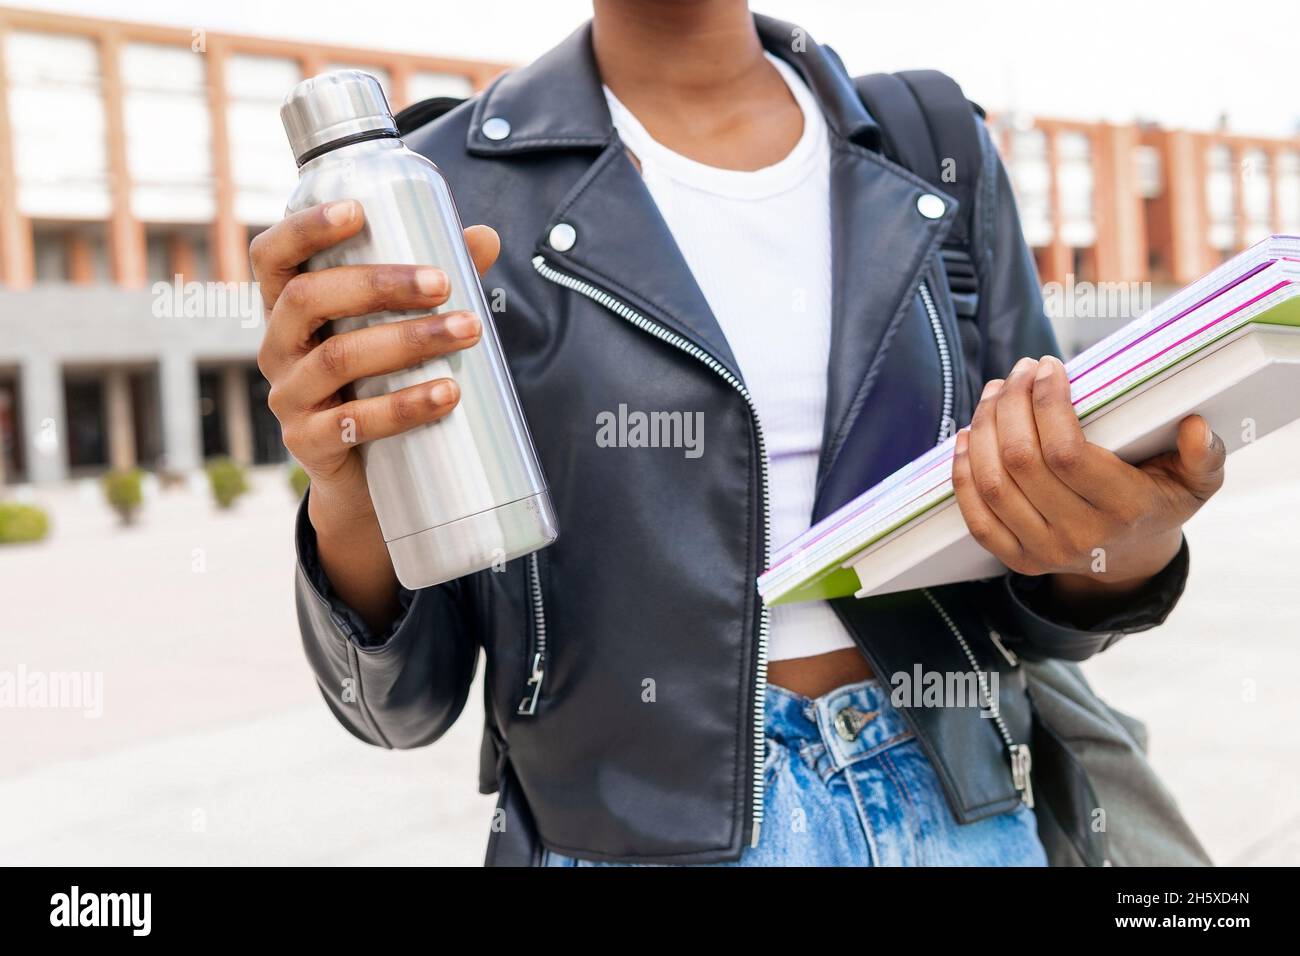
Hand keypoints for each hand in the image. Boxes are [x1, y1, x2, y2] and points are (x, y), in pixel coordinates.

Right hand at [251, 199, 500, 626]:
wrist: (367, 478)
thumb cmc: (381, 383)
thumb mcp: (399, 328)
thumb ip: (432, 284)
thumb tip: (485, 237)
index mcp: (290, 308)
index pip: (274, 256)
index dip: (305, 228)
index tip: (358, 210)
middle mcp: (277, 347)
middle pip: (308, 299)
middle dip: (378, 284)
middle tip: (443, 283)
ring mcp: (288, 398)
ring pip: (337, 358)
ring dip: (407, 341)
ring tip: (465, 332)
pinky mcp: (309, 444)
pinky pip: (351, 423)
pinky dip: (404, 406)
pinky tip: (447, 394)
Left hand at [952, 354, 1224, 602]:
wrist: (1132, 557)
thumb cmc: (1160, 501)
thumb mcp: (1196, 481)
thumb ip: (1204, 456)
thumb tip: (1195, 427)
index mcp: (1124, 510)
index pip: (1067, 452)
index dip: (1048, 404)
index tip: (1049, 367)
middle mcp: (1080, 535)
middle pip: (1021, 461)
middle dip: (1011, 405)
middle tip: (1018, 372)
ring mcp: (1043, 552)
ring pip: (992, 484)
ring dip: (983, 429)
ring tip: (995, 393)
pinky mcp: (1015, 560)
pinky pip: (976, 516)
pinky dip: (962, 473)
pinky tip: (966, 435)